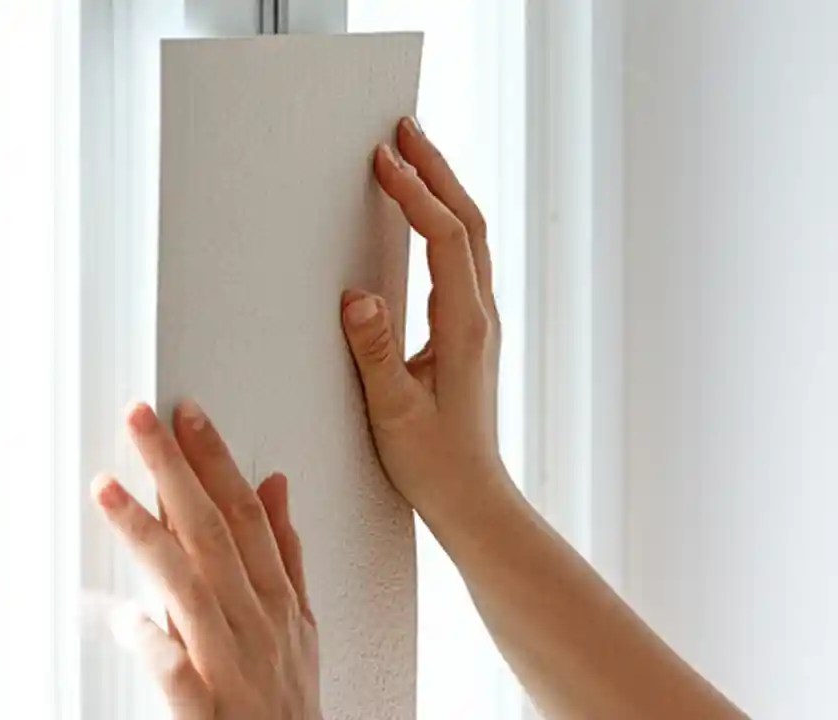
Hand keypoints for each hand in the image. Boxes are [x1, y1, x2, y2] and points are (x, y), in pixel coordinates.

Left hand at [93, 401, 320, 719]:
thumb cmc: (288, 702)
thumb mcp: (301, 622)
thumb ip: (285, 553)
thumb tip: (275, 487)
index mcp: (276, 599)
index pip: (246, 514)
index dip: (217, 460)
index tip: (188, 415)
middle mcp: (255, 624)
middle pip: (213, 533)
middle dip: (176, 471)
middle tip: (141, 420)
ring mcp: (230, 667)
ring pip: (188, 589)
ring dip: (147, 534)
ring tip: (107, 489)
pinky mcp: (206, 712)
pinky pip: (176, 674)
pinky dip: (153, 644)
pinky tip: (123, 615)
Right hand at [341, 117, 511, 526]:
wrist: (473, 498)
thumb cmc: (434, 463)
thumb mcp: (394, 412)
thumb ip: (375, 353)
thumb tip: (357, 297)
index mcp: (464, 326)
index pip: (444, 237)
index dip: (414, 193)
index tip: (383, 159)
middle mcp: (480, 315)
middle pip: (468, 221)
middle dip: (436, 170)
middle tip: (403, 128)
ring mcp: (479, 322)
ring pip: (470, 236)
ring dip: (443, 190)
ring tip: (411, 155)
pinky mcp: (469, 332)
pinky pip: (462, 258)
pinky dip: (443, 221)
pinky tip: (421, 217)